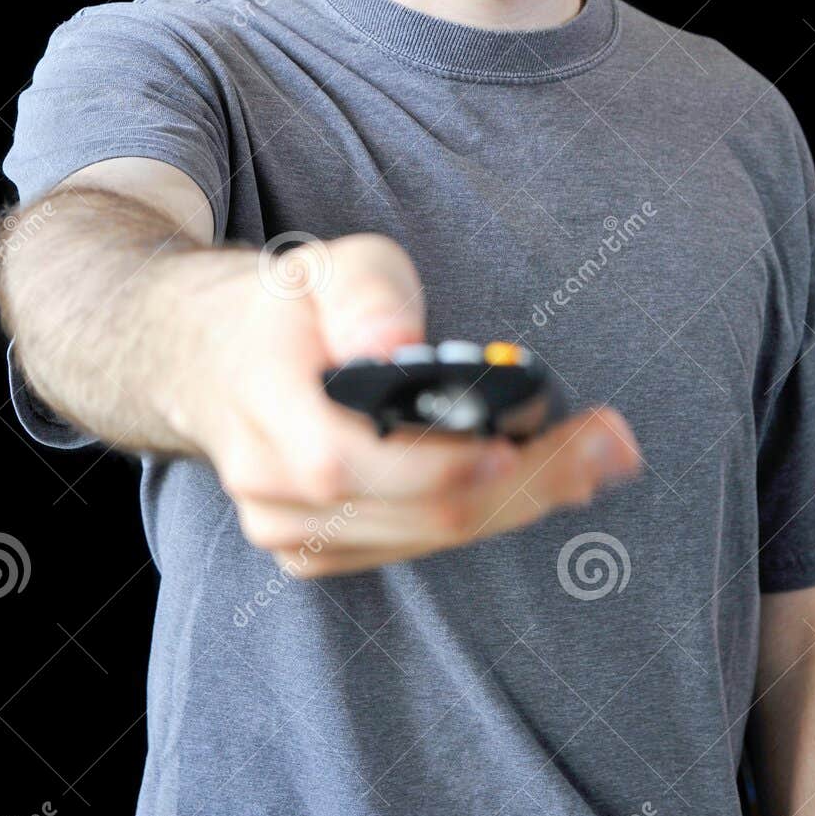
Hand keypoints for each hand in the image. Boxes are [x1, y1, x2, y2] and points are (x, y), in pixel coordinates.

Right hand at [165, 232, 641, 576]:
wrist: (205, 359)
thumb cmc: (286, 307)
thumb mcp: (326, 264)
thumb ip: (366, 294)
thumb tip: (397, 341)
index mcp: (264, 403)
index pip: (353, 460)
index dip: (446, 461)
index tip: (533, 434)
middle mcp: (270, 483)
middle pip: (417, 511)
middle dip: (527, 481)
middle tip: (609, 447)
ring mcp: (286, 529)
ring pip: (426, 537)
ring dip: (521, 501)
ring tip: (596, 457)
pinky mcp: (311, 551)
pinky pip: (412, 547)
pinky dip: (481, 516)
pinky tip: (536, 482)